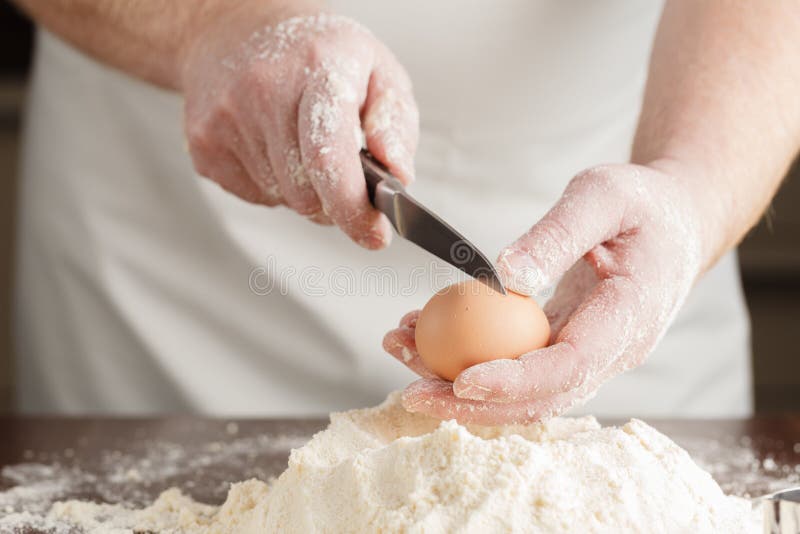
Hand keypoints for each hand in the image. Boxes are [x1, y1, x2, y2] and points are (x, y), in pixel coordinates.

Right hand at [180, 3, 417, 248]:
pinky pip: (256, 197)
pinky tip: (275, 147)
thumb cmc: (315, 51)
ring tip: (304, 146)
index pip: (328, 157)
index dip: (352, 207)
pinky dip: (275, 186)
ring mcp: (225, 120)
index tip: (374, 234)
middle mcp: (264, 91)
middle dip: (335, 200)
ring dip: (305, 191)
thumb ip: (394, 122)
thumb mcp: (375, 67)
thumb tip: (398, 175)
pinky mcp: (204, 145)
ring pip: (283, 199)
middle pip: (307, 193)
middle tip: (345, 174)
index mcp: (317, 69)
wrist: (233, 29)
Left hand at [384, 163, 713, 424]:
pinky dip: (469, 357)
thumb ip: (558, 234)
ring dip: (457, 384)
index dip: (514, 382)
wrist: (677, 222)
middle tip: (409, 390)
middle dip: (471, 404)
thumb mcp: (604, 196)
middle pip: (539, 399)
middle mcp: (611, 352)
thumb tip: (504, 278)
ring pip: (521, 390)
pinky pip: (516, 364)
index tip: (460, 379)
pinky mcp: (566, 345)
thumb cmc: (645, 203)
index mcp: (629, 318)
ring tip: (400, 348)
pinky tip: (423, 332)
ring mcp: (589, 354)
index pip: (569, 368)